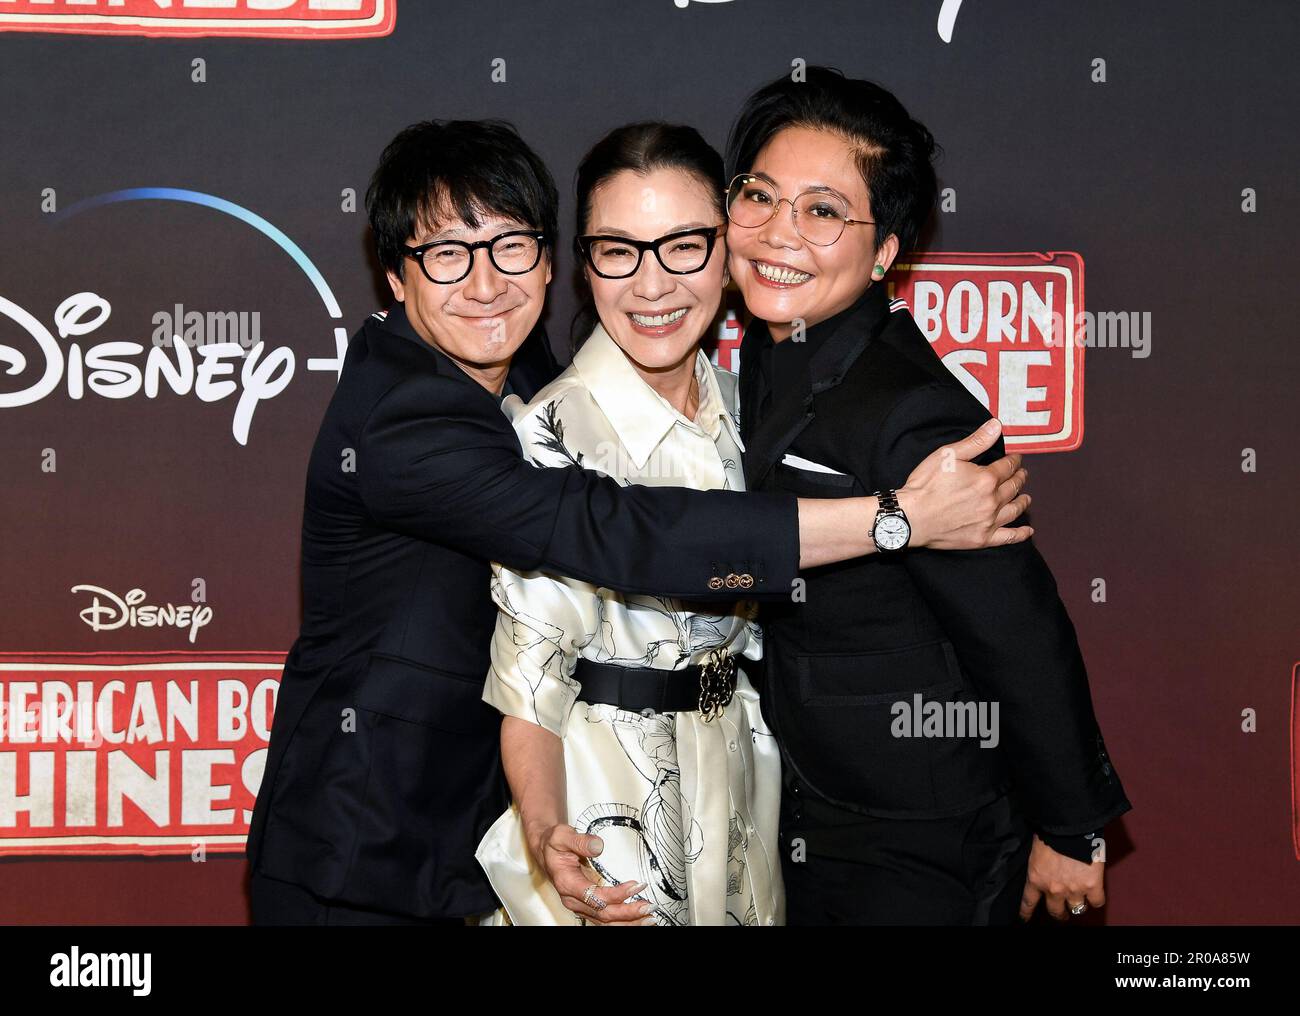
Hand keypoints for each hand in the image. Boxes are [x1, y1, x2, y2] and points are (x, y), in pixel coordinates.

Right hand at [528, 822, 655, 925]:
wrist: (546, 851)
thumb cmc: (554, 844)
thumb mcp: (562, 836)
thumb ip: (580, 841)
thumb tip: (598, 846)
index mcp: (567, 883)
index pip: (595, 896)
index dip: (616, 894)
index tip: (635, 886)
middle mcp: (573, 899)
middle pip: (603, 914)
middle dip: (627, 912)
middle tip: (648, 906)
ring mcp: (580, 905)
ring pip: (605, 922)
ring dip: (628, 922)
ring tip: (648, 918)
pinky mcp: (587, 906)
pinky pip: (605, 920)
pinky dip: (623, 922)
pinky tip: (637, 920)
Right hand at [897, 418, 1031, 549]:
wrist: (911, 517)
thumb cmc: (925, 485)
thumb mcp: (948, 455)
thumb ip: (975, 441)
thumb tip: (996, 426)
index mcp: (986, 479)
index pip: (1007, 467)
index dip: (1014, 461)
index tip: (1016, 458)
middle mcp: (992, 501)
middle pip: (1013, 487)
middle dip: (1020, 478)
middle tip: (1022, 474)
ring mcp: (989, 521)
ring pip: (1014, 510)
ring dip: (1023, 502)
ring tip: (1026, 497)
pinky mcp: (982, 538)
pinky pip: (1008, 537)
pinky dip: (1020, 534)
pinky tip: (1027, 531)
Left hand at [1019, 835, 1105, 920]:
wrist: (1068, 826)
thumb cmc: (1049, 832)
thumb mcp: (1036, 852)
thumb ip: (1039, 867)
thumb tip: (1043, 869)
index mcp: (1036, 879)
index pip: (1028, 902)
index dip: (1026, 913)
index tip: (1025, 919)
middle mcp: (1053, 889)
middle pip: (1055, 912)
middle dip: (1058, 914)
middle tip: (1061, 913)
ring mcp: (1074, 890)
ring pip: (1077, 910)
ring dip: (1077, 906)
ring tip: (1079, 903)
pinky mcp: (1092, 886)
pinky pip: (1097, 902)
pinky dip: (1096, 900)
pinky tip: (1095, 896)